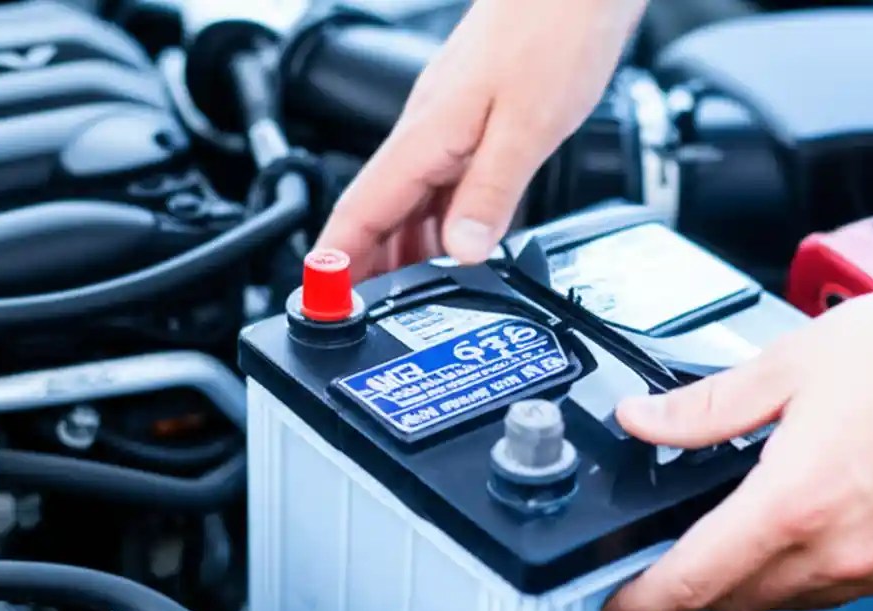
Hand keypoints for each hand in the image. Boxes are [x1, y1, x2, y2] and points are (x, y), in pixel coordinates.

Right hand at [313, 0, 647, 279]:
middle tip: (368, 316)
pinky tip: (461, 241)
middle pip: (382, 211)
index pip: (362, 209)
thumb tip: (460, 251)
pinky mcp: (478, 118)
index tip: (318, 300)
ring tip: (415, 294)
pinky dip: (444, 220)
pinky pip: (445, 182)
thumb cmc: (554, 33)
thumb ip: (490, 194)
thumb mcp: (526, 128)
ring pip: (415, 199)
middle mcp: (429, 130)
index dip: (337, 259)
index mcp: (426, 134)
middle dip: (370, 266)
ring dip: (409, 247)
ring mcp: (450, 123)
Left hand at [599, 271, 872, 610]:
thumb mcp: (789, 365)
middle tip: (688, 546)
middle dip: (701, 581)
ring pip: (796, 597)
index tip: (619, 609)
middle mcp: (844, 548)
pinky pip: (853, 588)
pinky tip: (826, 518)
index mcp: (796, 500)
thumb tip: (644, 420)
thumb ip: (704, 408)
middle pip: (741, 595)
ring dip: (762, 574)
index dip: (645, 600)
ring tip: (762, 519)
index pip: (696, 577)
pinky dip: (822, 567)